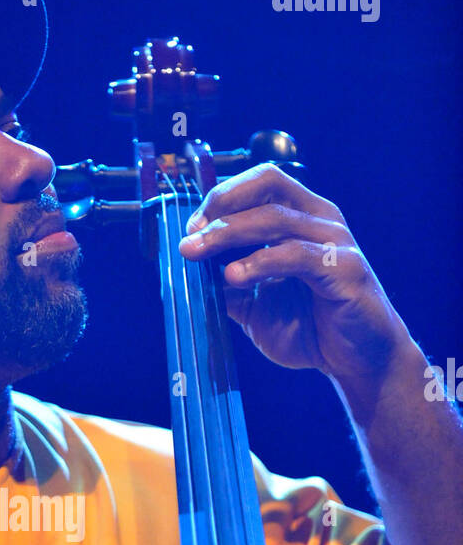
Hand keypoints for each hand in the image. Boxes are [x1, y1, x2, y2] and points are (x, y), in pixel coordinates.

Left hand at [178, 162, 413, 389]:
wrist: (356, 361)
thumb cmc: (311, 329)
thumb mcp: (257, 307)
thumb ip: (229, 287)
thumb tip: (189, 276)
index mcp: (301, 218)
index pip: (260, 183)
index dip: (222, 197)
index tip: (191, 229)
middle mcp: (320, 219)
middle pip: (268, 184)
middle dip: (222, 205)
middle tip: (190, 237)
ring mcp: (335, 241)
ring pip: (277, 218)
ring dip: (229, 233)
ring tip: (198, 253)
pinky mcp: (345, 269)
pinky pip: (297, 256)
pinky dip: (260, 263)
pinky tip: (233, 276)